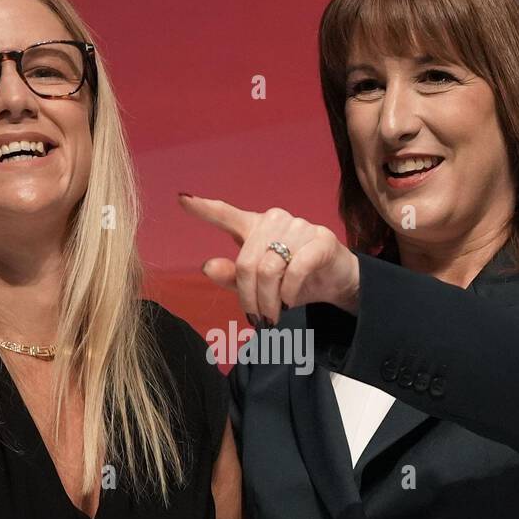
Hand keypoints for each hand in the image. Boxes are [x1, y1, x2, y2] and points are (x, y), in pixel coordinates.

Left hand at [179, 194, 360, 325]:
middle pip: (246, 262)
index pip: (226, 214)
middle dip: (249, 297)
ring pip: (269, 268)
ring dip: (269, 299)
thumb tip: (208, 266)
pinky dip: (289, 291)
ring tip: (273, 315)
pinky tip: (290, 300)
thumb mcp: (260, 285)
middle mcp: (275, 220)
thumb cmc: (293, 279)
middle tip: (257, 318)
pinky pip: (296, 268)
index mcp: (254, 226)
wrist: (336, 281)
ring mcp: (299, 227)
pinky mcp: (321, 239)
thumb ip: (232, 277)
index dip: (204, 208)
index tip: (182, 200)